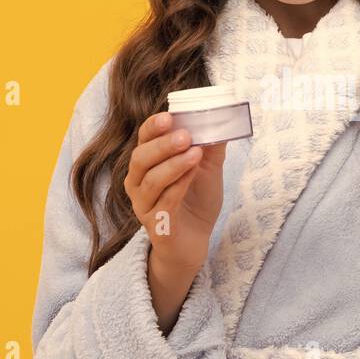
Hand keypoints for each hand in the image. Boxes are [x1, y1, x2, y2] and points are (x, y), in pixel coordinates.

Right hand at [124, 111, 227, 275]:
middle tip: (185, 135)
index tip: (169, 116)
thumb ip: (211, 146)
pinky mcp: (156, 225)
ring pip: (152, 181)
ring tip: (195, 153)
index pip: (143, 140)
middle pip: (141, 159)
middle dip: (162, 145)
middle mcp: (138, 183)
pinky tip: (192, 175)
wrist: (195, 242)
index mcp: (147, 164)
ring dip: (173, 165)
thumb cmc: (196, 202)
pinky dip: (178, 186)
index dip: (153, 127)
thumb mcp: (207, 169)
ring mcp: (144, 205)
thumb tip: (221, 120)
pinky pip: (164, 203)